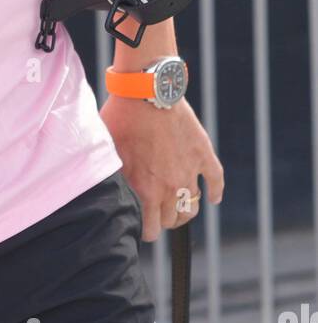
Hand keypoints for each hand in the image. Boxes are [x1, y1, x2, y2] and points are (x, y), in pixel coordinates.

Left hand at [99, 95, 223, 240]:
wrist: (145, 90)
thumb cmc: (121, 118)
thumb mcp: (108, 152)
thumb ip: (113, 177)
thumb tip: (108, 192)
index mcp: (147, 190)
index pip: (151, 229)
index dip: (146, 231)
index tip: (142, 227)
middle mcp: (171, 186)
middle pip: (172, 220)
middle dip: (163, 220)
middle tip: (155, 213)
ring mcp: (190, 171)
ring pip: (192, 206)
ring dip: (184, 211)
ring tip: (176, 207)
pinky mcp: (202, 153)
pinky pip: (215, 180)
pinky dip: (215, 192)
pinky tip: (213, 198)